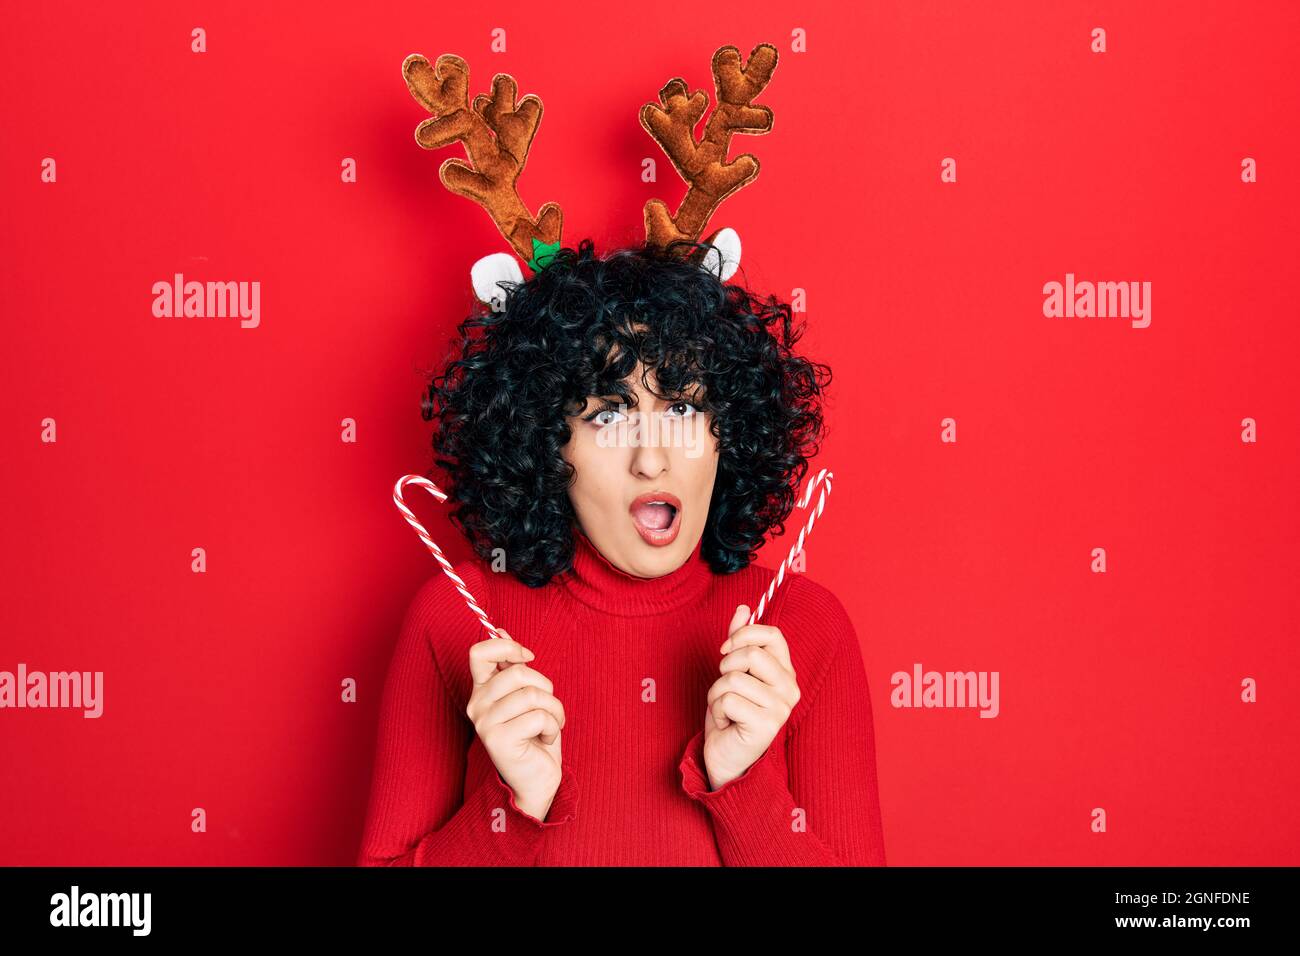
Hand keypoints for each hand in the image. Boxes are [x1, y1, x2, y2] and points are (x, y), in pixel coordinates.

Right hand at [466, 629, 565, 821]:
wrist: (536, 779)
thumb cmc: (534, 735)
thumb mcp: (525, 695)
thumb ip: (511, 667)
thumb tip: (500, 629)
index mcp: (481, 689)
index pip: (480, 652)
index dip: (508, 646)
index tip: (528, 658)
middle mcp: (477, 704)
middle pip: (518, 673)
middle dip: (546, 687)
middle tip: (549, 706)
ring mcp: (484, 723)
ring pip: (532, 695)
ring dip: (554, 710)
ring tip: (551, 724)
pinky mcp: (498, 740)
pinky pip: (538, 717)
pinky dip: (552, 727)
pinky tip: (545, 739)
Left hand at [700, 604, 800, 789]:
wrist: (726, 755)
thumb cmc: (731, 713)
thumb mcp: (733, 672)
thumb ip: (739, 642)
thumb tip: (743, 608)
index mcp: (785, 672)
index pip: (772, 635)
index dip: (743, 635)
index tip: (725, 649)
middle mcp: (789, 688)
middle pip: (751, 654)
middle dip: (725, 666)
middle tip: (725, 686)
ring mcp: (781, 708)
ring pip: (734, 678)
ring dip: (717, 693)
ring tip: (726, 709)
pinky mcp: (767, 725)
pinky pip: (728, 700)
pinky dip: (717, 710)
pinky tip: (727, 723)